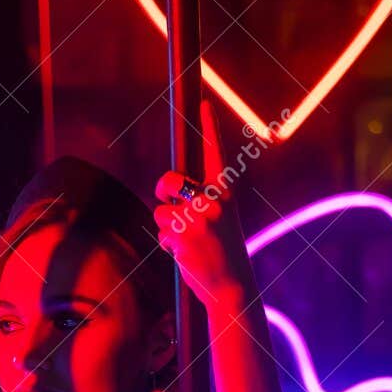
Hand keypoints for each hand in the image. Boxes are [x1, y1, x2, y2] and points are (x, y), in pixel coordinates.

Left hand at [153, 97, 255, 310]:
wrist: (232, 288)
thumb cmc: (223, 255)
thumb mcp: (220, 222)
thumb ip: (201, 204)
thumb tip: (170, 196)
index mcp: (225, 193)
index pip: (215, 154)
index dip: (209, 127)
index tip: (203, 103)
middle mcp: (212, 200)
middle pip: (168, 181)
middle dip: (161, 191)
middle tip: (168, 204)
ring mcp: (197, 216)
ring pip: (159, 212)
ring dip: (167, 228)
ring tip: (189, 243)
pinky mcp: (182, 234)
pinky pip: (161, 233)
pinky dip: (167, 245)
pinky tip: (185, 255)